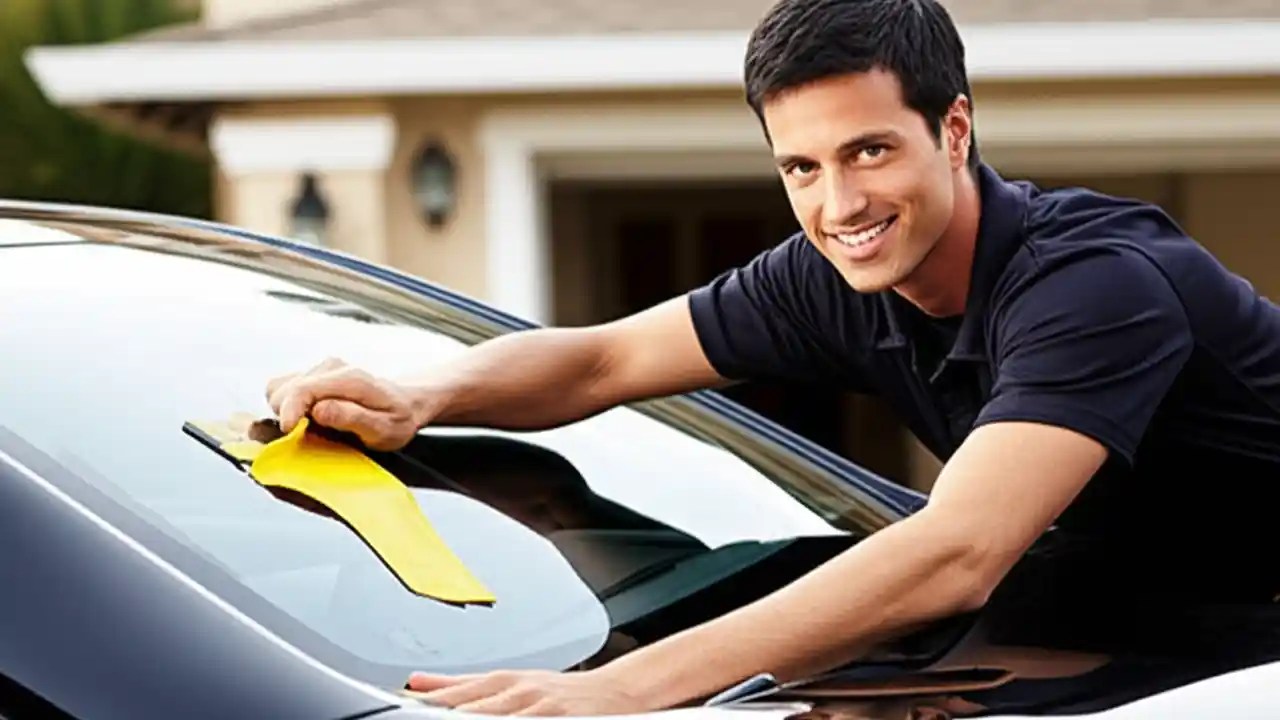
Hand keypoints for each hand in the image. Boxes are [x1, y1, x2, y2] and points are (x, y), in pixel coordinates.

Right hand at [264, 357, 431, 450]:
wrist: (405, 403)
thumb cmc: (396, 420)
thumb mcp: (384, 429)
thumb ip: (352, 418)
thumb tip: (319, 410)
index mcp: (349, 379)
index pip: (302, 389)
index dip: (288, 412)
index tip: (289, 433)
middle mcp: (332, 367)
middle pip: (283, 389)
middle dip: (287, 415)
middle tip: (309, 433)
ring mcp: (321, 369)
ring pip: (279, 388)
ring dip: (286, 411)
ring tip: (311, 426)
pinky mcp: (313, 375)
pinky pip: (284, 389)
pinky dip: (288, 406)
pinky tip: (307, 418)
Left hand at [405, 669, 651, 716]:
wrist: (617, 691)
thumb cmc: (560, 691)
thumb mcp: (511, 680)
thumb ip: (462, 684)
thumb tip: (417, 683)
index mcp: (503, 681)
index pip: (457, 694)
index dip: (432, 703)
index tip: (405, 708)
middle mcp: (520, 692)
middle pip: (474, 708)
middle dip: (448, 715)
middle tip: (422, 718)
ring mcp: (541, 709)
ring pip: (499, 718)